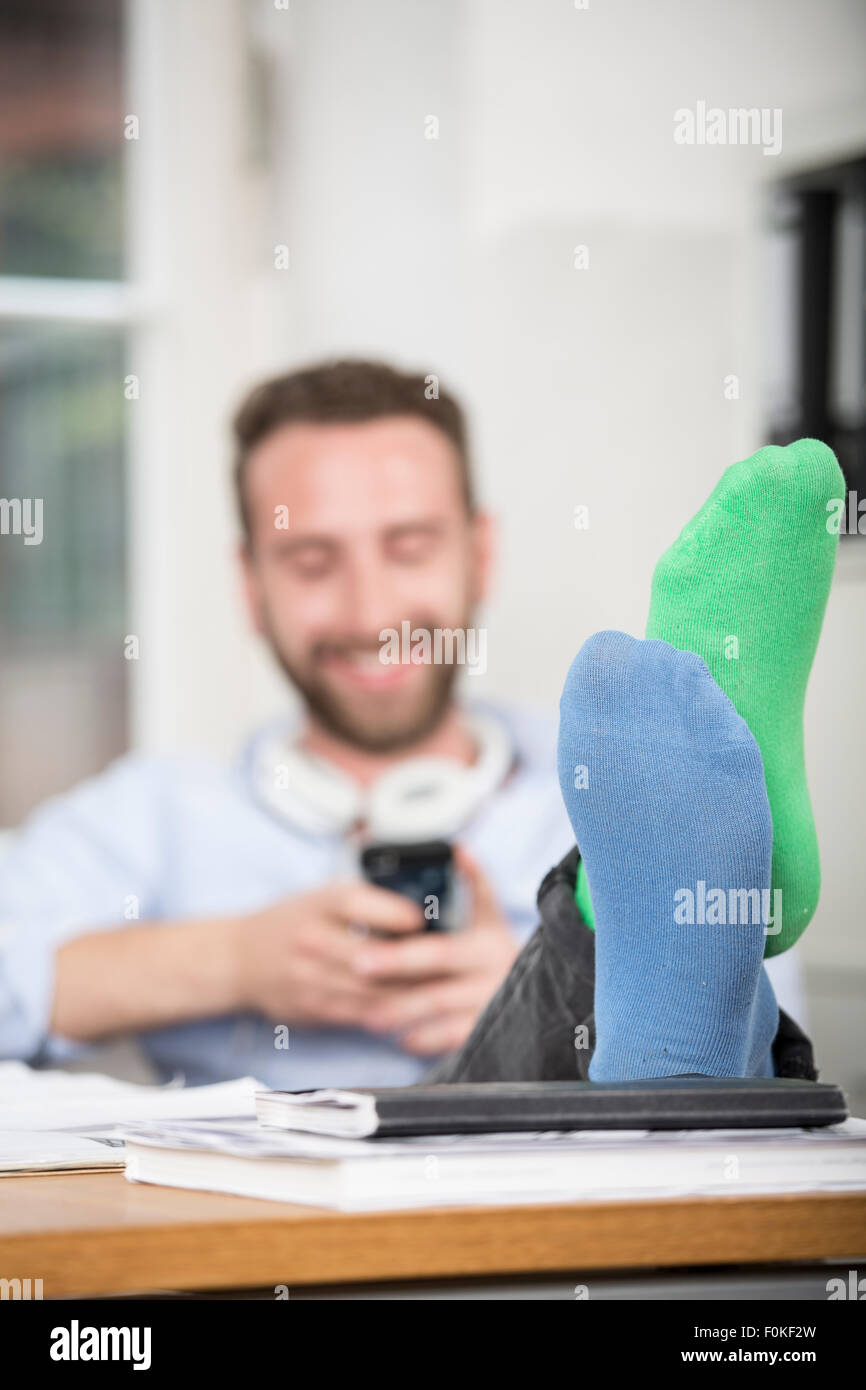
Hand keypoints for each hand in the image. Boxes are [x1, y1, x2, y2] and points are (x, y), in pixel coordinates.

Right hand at [232, 881, 423, 1026]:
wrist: (238, 958)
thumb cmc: (294, 921)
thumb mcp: (323, 896)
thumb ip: (366, 901)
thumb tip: (420, 914)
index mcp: (318, 903)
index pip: (358, 903)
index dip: (395, 913)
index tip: (422, 920)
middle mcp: (311, 937)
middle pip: (368, 953)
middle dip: (410, 962)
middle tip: (445, 964)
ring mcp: (307, 975)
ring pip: (367, 989)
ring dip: (405, 993)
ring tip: (436, 991)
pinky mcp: (309, 1007)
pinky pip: (356, 1014)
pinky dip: (385, 1012)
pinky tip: (408, 1010)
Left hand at [354, 847, 519, 1055]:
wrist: (542, 987)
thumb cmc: (492, 947)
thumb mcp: (489, 914)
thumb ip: (475, 883)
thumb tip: (459, 849)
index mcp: (489, 944)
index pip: (438, 952)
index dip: (399, 956)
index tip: (361, 958)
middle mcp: (494, 979)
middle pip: (435, 990)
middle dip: (392, 992)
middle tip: (355, 993)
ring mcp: (492, 1010)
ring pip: (440, 1019)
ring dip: (403, 1018)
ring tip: (368, 1017)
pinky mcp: (490, 1035)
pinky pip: (453, 1042)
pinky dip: (426, 1041)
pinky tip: (401, 1038)